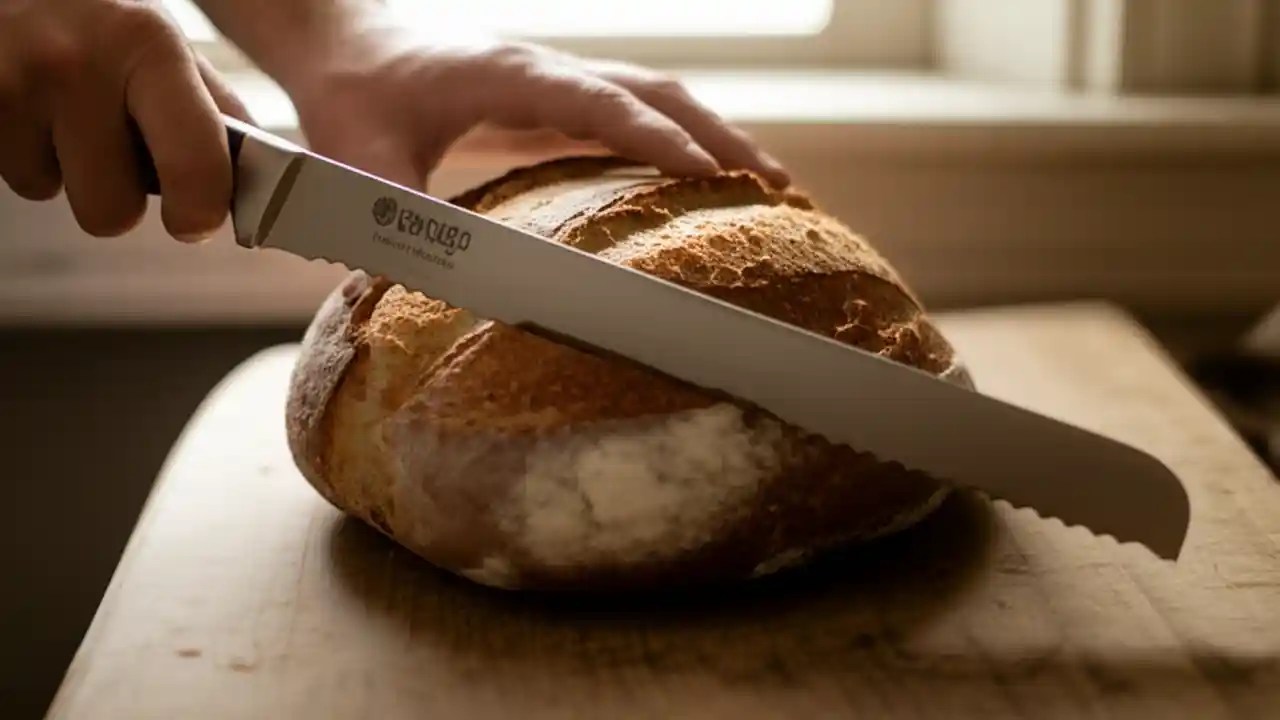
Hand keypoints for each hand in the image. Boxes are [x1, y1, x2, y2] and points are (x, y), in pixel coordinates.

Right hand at [0, 0, 249, 240]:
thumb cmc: (95, 18)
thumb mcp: (160, 43)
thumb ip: (212, 111)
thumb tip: (257, 187)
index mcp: (149, 46)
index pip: (195, 165)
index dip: (198, 213)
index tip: (193, 221)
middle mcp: (77, 62)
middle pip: (110, 212)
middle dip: (115, 196)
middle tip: (111, 148)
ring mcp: (11, 82)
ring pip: (51, 193)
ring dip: (61, 169)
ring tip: (59, 111)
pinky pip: (10, 176)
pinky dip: (21, 153)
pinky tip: (28, 108)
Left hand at [274, 18, 788, 191]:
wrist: (344, 37)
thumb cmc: (350, 92)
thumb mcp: (359, 156)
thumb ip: (388, 214)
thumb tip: (414, 286)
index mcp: (508, 76)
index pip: (600, 103)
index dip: (655, 138)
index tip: (708, 173)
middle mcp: (547, 69)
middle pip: (654, 92)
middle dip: (719, 134)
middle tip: (778, 185)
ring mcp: (556, 78)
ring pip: (653, 97)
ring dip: (710, 133)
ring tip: (766, 182)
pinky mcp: (554, 95)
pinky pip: (630, 112)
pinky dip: (674, 140)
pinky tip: (698, 177)